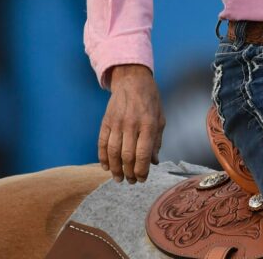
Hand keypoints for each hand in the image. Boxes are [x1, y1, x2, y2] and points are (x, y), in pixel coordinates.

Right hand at [98, 64, 163, 183]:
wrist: (132, 80)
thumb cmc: (150, 101)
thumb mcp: (160, 118)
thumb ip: (157, 141)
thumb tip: (154, 162)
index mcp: (149, 124)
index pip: (143, 153)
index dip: (142, 170)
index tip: (142, 179)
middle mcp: (132, 124)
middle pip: (127, 156)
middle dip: (129, 173)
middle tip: (131, 181)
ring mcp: (117, 123)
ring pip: (113, 152)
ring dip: (115, 169)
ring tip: (119, 178)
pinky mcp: (106, 122)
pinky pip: (102, 144)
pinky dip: (103, 158)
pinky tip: (106, 167)